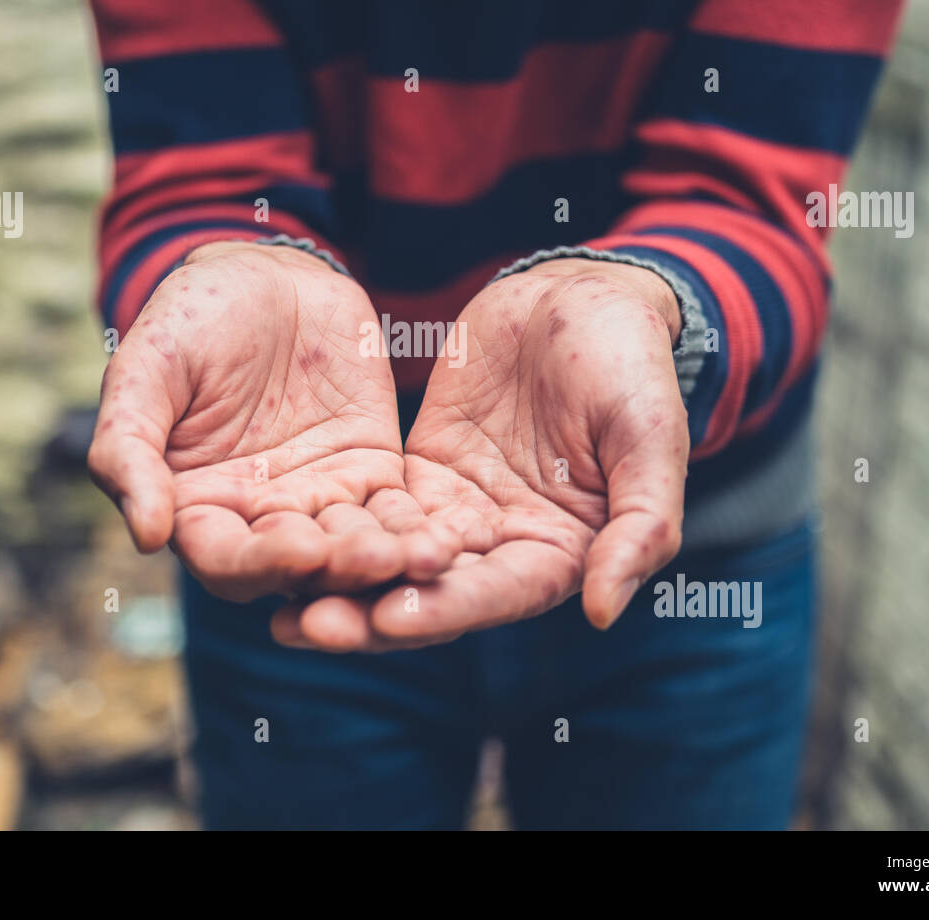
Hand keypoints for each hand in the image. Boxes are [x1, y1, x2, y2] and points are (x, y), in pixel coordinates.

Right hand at [87, 241, 469, 601]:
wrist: (263, 274)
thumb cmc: (188, 319)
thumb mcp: (145, 372)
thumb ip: (129, 450)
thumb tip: (146, 536)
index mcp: (196, 510)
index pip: (226, 559)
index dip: (261, 562)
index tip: (300, 550)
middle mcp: (259, 520)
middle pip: (302, 566)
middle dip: (342, 568)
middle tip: (381, 562)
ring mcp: (319, 501)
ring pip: (357, 546)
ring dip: (393, 559)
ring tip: (430, 557)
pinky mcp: (371, 473)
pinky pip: (400, 510)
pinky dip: (424, 526)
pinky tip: (458, 534)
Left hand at [272, 258, 688, 649]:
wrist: (582, 300)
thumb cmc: (631, 366)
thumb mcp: (651, 440)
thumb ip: (640, 525)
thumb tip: (601, 613)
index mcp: (562, 551)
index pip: (498, 594)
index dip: (445, 609)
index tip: (386, 621)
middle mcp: (503, 544)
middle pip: (432, 590)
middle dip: (371, 611)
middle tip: (307, 627)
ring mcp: (457, 510)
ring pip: (392, 556)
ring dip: (339, 579)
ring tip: (277, 600)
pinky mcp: (420, 473)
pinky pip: (373, 504)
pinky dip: (333, 523)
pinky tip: (279, 535)